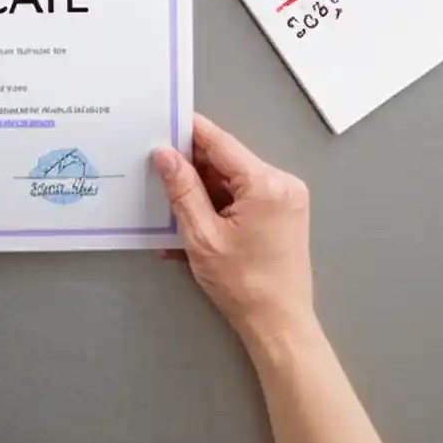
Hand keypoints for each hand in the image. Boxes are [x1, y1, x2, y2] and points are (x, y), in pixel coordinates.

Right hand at [153, 114, 313, 340]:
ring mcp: (286, 197)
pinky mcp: (283, 212)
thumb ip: (182, 190)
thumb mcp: (202, 236)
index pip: (221, 143)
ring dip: (202, 189)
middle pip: (227, 160)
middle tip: (156, 170)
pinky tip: (193, 220)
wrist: (279, 323)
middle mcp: (282, 183)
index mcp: (266, 184)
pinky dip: (217, 205)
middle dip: (192, 165)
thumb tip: (164, 154)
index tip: (162, 120)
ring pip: (233, 179)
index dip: (190, 130)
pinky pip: (243, 196)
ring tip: (171, 206)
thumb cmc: (242, 284)